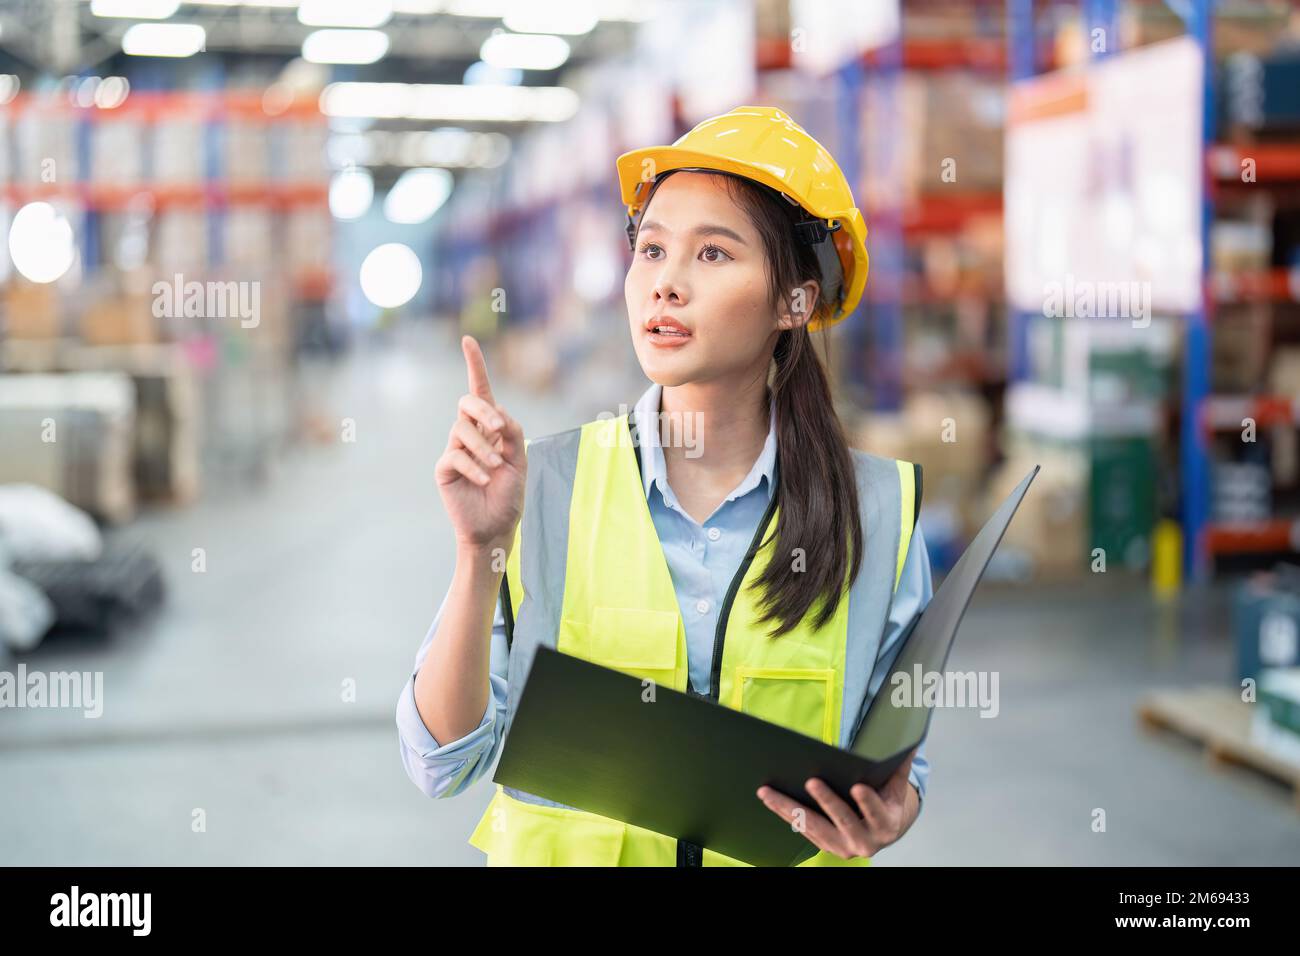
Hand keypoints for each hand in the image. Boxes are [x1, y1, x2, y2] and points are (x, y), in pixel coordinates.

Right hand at [434, 335, 525, 551]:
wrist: (496, 527)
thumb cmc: (508, 495)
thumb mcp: (519, 460)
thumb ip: (513, 433)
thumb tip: (498, 412)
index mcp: (490, 430)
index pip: (481, 393)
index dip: (475, 366)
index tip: (467, 340)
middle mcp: (470, 435)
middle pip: (468, 403)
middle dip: (484, 410)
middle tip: (498, 429)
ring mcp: (455, 450)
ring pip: (461, 429)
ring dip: (483, 448)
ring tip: (495, 468)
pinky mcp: (445, 468)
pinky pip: (455, 455)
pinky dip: (474, 466)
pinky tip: (484, 479)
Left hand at [756, 747, 919, 860]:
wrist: (882, 830)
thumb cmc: (887, 801)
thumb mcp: (897, 785)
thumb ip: (901, 764)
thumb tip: (912, 738)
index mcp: (885, 825)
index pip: (877, 813)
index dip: (868, 802)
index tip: (858, 786)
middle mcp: (865, 841)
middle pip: (843, 821)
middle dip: (827, 801)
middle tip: (812, 781)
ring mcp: (843, 846)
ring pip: (814, 827)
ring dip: (789, 809)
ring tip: (768, 791)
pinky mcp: (825, 845)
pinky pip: (803, 830)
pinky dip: (785, 814)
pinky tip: (770, 799)